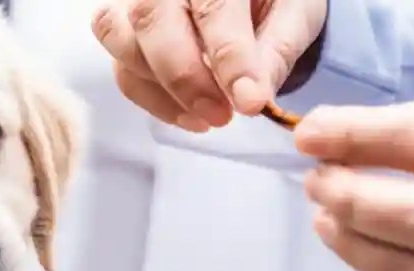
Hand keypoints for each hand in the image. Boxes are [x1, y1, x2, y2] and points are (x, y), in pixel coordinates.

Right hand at [92, 0, 327, 131]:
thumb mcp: (293, 13)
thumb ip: (277, 50)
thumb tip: (255, 97)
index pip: (216, 8)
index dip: (232, 59)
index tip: (250, 102)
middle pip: (153, 21)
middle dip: (186, 78)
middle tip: (223, 116)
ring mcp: (133, 2)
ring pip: (125, 46)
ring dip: (165, 91)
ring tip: (208, 116)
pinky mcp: (120, 32)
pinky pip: (123, 72)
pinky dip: (154, 101)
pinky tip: (189, 114)